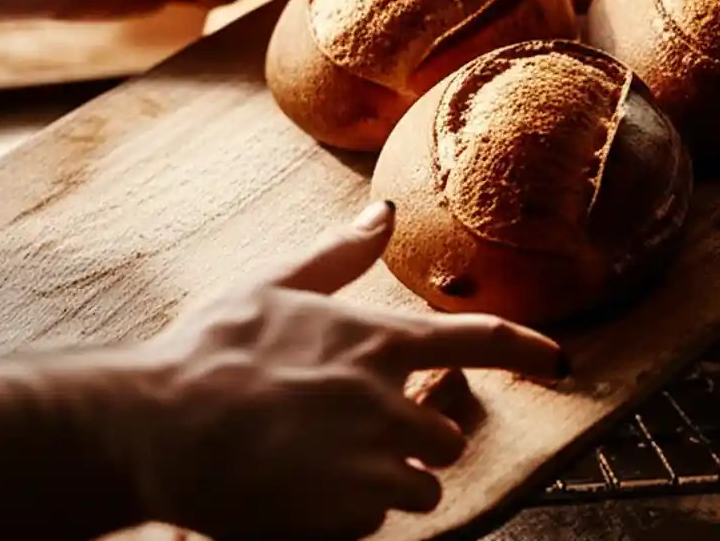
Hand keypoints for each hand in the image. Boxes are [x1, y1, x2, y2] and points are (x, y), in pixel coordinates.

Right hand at [103, 201, 566, 538]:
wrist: (161, 428)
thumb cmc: (211, 349)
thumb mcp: (273, 284)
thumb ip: (338, 254)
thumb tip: (384, 211)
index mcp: (377, 341)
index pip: (478, 340)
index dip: (527, 348)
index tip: (558, 361)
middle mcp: (389, 404)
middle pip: (446, 433)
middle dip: (415, 435)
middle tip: (353, 429)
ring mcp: (374, 464)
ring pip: (418, 484)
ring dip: (387, 477)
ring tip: (321, 462)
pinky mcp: (351, 513)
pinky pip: (373, 518)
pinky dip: (348, 509)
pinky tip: (299, 488)